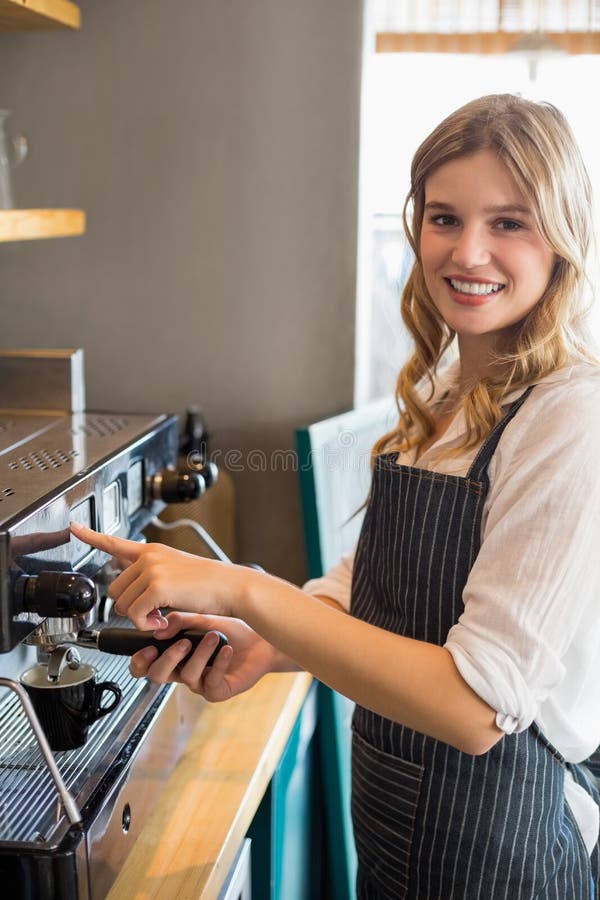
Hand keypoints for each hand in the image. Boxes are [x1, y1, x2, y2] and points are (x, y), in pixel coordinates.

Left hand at [69, 523, 249, 627]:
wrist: (231, 588)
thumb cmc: (210, 585)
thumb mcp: (176, 572)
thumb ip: (151, 577)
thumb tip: (132, 598)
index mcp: (153, 551)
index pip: (114, 542)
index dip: (90, 536)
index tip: (74, 527)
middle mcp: (149, 557)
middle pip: (115, 589)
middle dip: (131, 607)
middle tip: (154, 614)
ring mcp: (152, 570)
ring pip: (123, 605)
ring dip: (141, 618)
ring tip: (163, 618)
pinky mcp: (157, 586)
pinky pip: (135, 615)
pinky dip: (147, 625)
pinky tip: (164, 622)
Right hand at [129, 611, 281, 700]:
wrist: (261, 641)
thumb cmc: (233, 631)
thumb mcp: (205, 619)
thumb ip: (182, 622)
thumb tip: (161, 629)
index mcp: (176, 655)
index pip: (146, 664)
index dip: (141, 661)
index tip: (149, 647)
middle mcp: (184, 671)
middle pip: (159, 676)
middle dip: (168, 659)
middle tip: (181, 643)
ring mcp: (200, 683)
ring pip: (187, 676)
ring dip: (199, 655)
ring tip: (213, 637)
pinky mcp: (217, 691)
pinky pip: (211, 682)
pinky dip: (219, 663)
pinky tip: (226, 650)